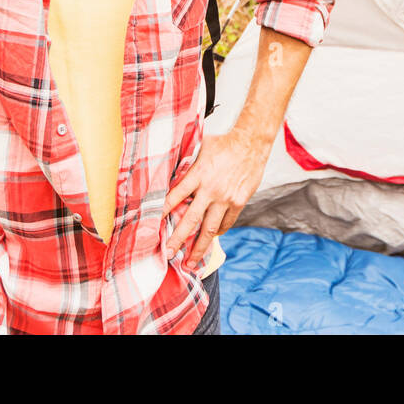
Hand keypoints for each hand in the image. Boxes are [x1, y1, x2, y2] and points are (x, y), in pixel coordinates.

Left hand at [164, 128, 269, 268]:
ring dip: (199, 247)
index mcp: (198, 174)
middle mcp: (210, 189)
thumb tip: (172, 169)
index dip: (162, 211)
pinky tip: (212, 236)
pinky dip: (218, 232)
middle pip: (191, 220)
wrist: (252, 142)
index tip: (151, 225)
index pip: (175, 196)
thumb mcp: (201, 147)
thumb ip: (189, 163)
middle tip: (168, 255)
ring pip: (210, 229)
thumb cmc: (224, 142)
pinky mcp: (239, 202)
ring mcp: (225, 198)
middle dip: (178, 240)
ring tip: (191, 262)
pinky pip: (226, 223)